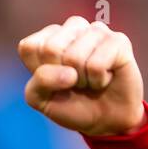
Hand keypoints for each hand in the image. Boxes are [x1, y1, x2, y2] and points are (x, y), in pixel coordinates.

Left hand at [18, 17, 144, 135]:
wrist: (103, 120)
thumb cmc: (69, 104)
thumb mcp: (41, 99)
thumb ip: (39, 81)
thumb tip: (69, 73)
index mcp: (48, 37)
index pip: (29, 47)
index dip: (39, 72)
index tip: (52, 81)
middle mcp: (72, 28)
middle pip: (51, 48)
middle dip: (60, 76)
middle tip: (73, 82)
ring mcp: (96, 31)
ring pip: (75, 57)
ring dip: (81, 80)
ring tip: (90, 79)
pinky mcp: (118, 40)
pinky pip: (97, 64)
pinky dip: (98, 80)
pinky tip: (105, 78)